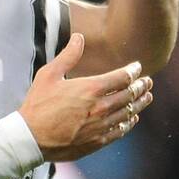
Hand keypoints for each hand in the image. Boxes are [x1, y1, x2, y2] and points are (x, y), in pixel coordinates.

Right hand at [19, 32, 152, 161]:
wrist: (30, 139)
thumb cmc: (37, 105)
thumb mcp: (48, 75)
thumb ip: (68, 55)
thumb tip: (79, 37)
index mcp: (90, 89)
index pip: (122, 77)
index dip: (133, 71)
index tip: (137, 67)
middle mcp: (100, 108)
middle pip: (130, 94)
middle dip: (141, 86)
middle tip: (147, 82)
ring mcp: (100, 126)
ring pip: (128, 113)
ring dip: (139, 103)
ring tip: (147, 97)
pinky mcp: (96, 142)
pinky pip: (119, 131)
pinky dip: (128, 123)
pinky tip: (131, 119)